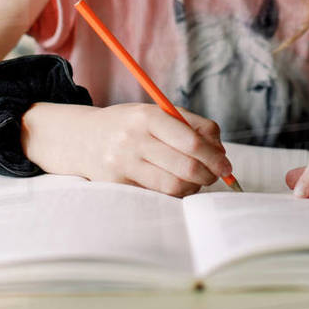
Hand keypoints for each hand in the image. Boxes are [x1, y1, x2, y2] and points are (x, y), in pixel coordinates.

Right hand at [22, 102, 230, 196]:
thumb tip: (220, 151)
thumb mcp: (155, 113)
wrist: (82, 138)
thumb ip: (190, 125)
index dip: (215, 156)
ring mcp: (123, 165)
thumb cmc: (129, 125)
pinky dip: (174, 193)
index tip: (226, 164)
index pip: (191, 141)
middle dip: (210, 174)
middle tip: (217, 175)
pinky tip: (176, 185)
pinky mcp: (116, 186)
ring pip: (174, 186)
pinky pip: (157, 195)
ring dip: (194, 187)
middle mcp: (133, 140)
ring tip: (196, 180)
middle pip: (186, 166)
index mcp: (147, 116)